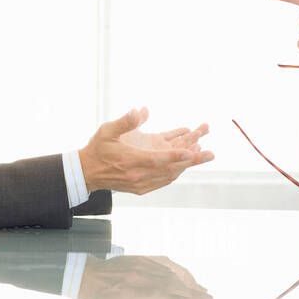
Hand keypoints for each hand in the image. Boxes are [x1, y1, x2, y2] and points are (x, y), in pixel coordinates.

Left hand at [77, 255, 212, 298]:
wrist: (86, 275)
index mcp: (132, 292)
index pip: (160, 297)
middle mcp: (140, 277)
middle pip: (171, 284)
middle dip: (192, 293)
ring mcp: (143, 265)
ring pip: (171, 274)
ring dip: (189, 284)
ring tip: (203, 294)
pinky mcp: (144, 259)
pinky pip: (166, 263)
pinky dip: (180, 271)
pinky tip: (188, 279)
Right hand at [80, 108, 214, 194]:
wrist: (87, 172)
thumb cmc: (98, 148)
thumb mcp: (107, 130)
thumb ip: (125, 121)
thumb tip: (141, 111)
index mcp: (131, 161)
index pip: (157, 159)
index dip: (175, 155)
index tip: (192, 151)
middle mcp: (138, 175)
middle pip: (170, 169)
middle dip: (192, 161)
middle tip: (211, 154)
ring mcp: (141, 183)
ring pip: (170, 174)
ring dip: (186, 165)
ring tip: (203, 153)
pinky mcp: (142, 187)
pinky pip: (164, 179)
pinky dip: (177, 170)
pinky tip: (186, 161)